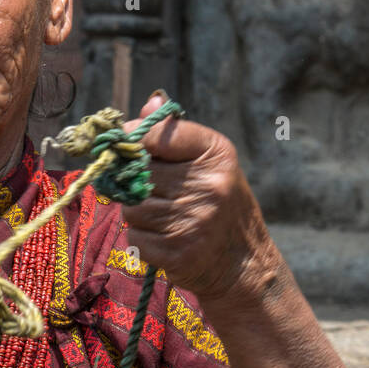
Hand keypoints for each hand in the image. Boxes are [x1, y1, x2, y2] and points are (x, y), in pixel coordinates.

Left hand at [118, 92, 279, 303]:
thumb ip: (175, 136)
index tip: (125, 142)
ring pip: (132, 207)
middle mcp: (208, 186)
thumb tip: (149, 104)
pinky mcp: (177, 252)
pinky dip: (142, 238)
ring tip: (162, 216)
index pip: (158, 134)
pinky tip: (164, 238)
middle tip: (148, 189)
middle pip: (138, 174)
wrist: (244, 263)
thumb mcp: (210, 164)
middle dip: (134, 182)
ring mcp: (192, 221)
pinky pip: (135, 237)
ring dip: (137, 212)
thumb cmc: (220, 205)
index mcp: (216, 155)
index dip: (133, 137)